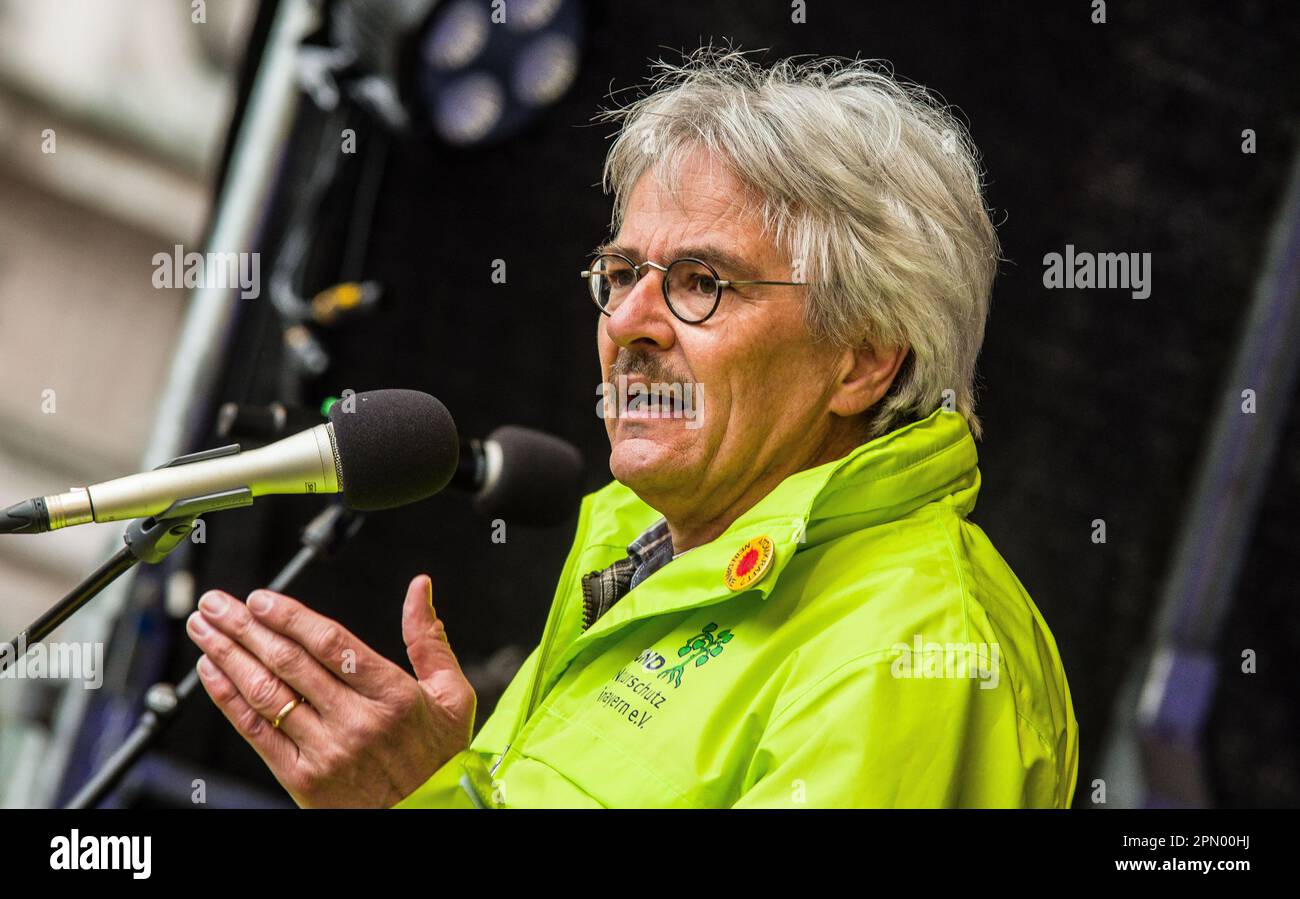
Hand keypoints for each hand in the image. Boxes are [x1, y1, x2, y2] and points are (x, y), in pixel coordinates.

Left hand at [185, 574, 474, 807]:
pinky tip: (213, 672)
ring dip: (229, 655)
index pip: (330, 644)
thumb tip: (418, 588)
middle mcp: (356, 721)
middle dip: (245, 627)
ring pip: (266, 693)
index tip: (260, 598)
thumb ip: (429, 639)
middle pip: (289, 663)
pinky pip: (256, 731)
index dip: (290, 617)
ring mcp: (325, 750)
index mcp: (391, 695)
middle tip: (217, 603)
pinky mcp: (302, 777)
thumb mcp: (452, 695)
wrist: (428, 815)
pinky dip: (228, 698)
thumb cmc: (439, 755)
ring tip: (205, 628)